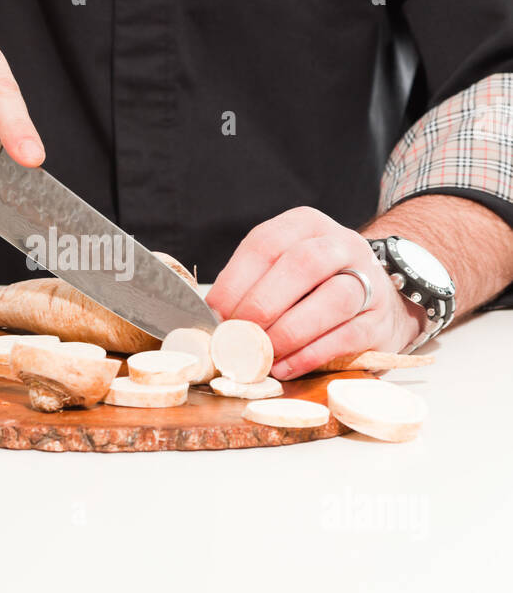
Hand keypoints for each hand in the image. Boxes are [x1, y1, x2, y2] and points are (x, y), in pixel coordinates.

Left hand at [205, 207, 423, 378]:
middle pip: (302, 264)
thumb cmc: (315, 288)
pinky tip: (285, 367)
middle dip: (262, 305)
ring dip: (289, 332)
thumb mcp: (282, 271)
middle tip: (236, 337)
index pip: (265, 244)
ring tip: (261, 356)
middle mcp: (341, 244)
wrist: (378, 302)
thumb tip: (215, 321)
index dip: (235, 282)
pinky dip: (310, 355)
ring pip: (332, 299)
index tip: (214, 315)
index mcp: (306, 225)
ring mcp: (368, 280)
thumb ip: (252, 288)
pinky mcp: (379, 319)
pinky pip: (347, 336)